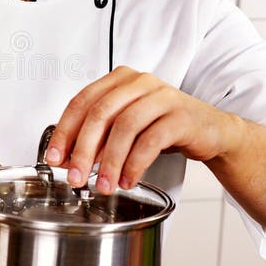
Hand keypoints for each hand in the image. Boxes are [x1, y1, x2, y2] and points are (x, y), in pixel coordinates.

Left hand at [46, 65, 238, 193]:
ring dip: (109, 162)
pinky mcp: (181, 116)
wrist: (210, 130)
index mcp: (119, 80)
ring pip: (125, 128)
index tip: (54, 157)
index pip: (82, 102)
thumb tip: (67, 160)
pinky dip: (135, 164)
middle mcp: (139, 82)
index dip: (65, 131)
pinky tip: (128, 180)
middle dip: (83, 150)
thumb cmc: (162, 127)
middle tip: (76, 177)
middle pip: (100, 114)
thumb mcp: (125, 129)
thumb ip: (97, 138)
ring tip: (104, 186)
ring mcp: (162, 96)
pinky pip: (151, 141)